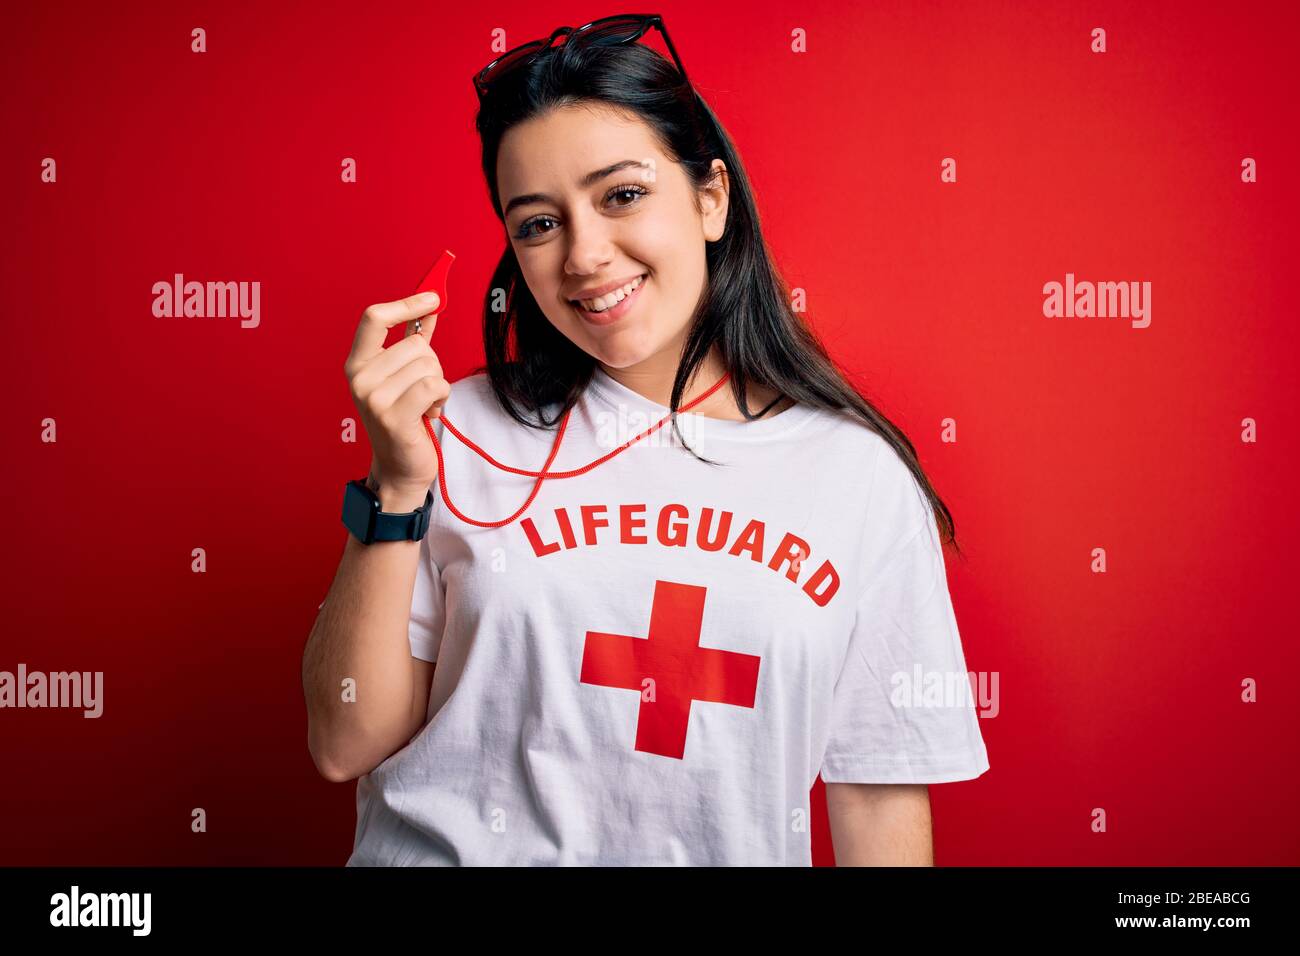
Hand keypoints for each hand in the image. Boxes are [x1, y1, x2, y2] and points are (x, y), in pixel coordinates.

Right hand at [343, 290, 449, 496]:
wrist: (400, 468)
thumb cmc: (404, 419)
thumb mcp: (403, 376)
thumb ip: (413, 340)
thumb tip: (430, 307)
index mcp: (357, 364)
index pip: (375, 317)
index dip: (406, 303)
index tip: (433, 297)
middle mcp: (360, 378)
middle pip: (415, 344)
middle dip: (431, 364)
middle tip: (422, 390)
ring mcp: (373, 398)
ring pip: (428, 365)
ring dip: (437, 385)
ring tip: (423, 405)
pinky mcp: (393, 416)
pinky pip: (434, 385)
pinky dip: (442, 398)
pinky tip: (430, 412)